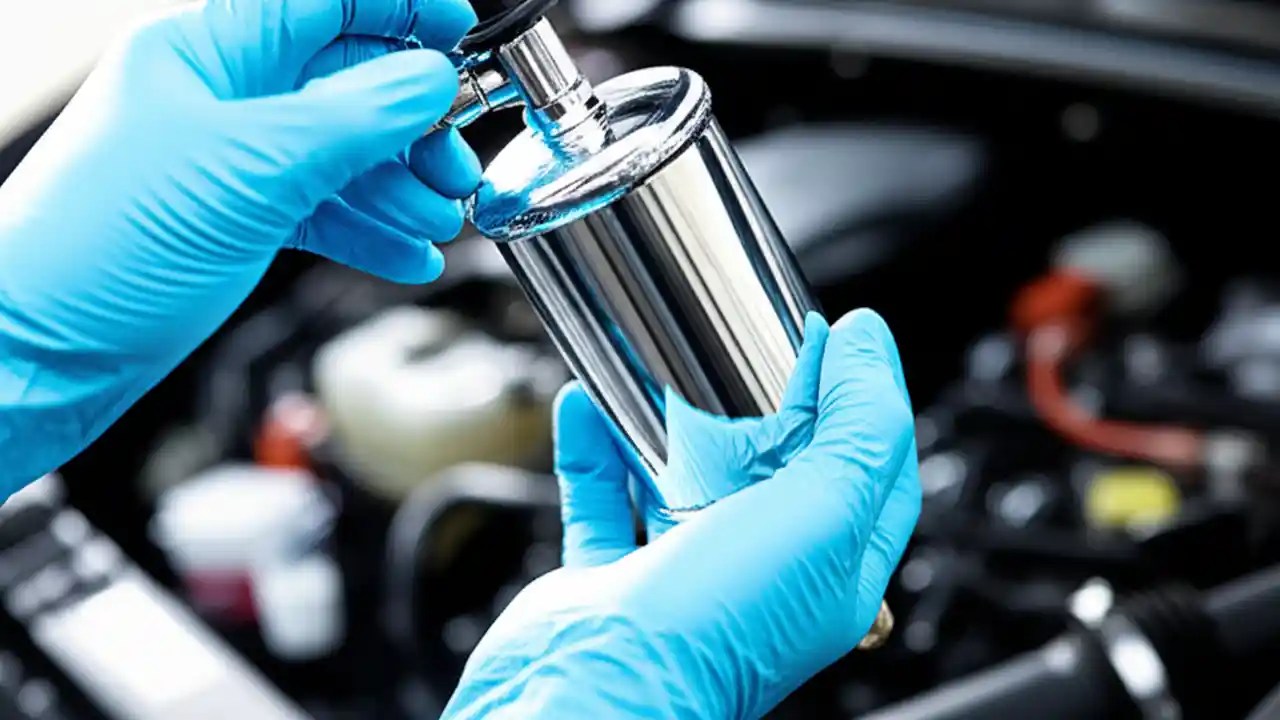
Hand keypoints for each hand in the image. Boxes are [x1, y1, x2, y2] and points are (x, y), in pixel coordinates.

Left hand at [0, 0, 478, 496]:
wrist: (35, 360)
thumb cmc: (94, 256)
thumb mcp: (246, 170)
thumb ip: (350, 120)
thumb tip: (428, 78)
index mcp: (205, 54)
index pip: (323, 3)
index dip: (400, 11)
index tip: (462, 39)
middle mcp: (219, 100)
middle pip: (345, 82)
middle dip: (413, 122)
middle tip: (455, 164)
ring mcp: (228, 163)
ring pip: (342, 154)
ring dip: (400, 186)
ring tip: (439, 218)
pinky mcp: (235, 222)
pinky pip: (322, 211)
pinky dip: (370, 231)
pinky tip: (405, 252)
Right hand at [442, 309, 921, 718]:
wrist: (594, 681)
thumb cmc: (715, 622)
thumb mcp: (825, 510)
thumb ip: (862, 426)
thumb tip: (869, 344)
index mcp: (831, 571)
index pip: (873, 472)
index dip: (867, 400)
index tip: (844, 338)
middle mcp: (759, 575)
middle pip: (776, 468)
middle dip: (766, 402)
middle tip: (753, 342)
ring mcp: (682, 575)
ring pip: (684, 479)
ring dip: (672, 421)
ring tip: (664, 362)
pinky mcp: (611, 575)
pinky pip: (604, 497)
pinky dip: (596, 448)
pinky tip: (589, 403)